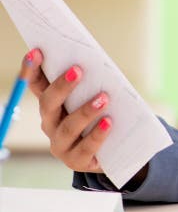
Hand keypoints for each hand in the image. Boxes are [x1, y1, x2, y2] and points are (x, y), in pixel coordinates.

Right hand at [25, 48, 111, 173]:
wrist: (111, 151)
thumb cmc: (100, 116)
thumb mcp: (94, 97)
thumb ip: (92, 83)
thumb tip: (99, 63)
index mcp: (52, 105)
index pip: (37, 85)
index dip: (32, 69)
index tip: (36, 51)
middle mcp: (50, 123)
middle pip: (49, 104)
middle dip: (61, 86)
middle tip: (78, 70)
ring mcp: (61, 144)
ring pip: (68, 127)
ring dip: (85, 111)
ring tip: (104, 98)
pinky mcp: (77, 160)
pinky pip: (86, 147)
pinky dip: (98, 134)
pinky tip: (109, 122)